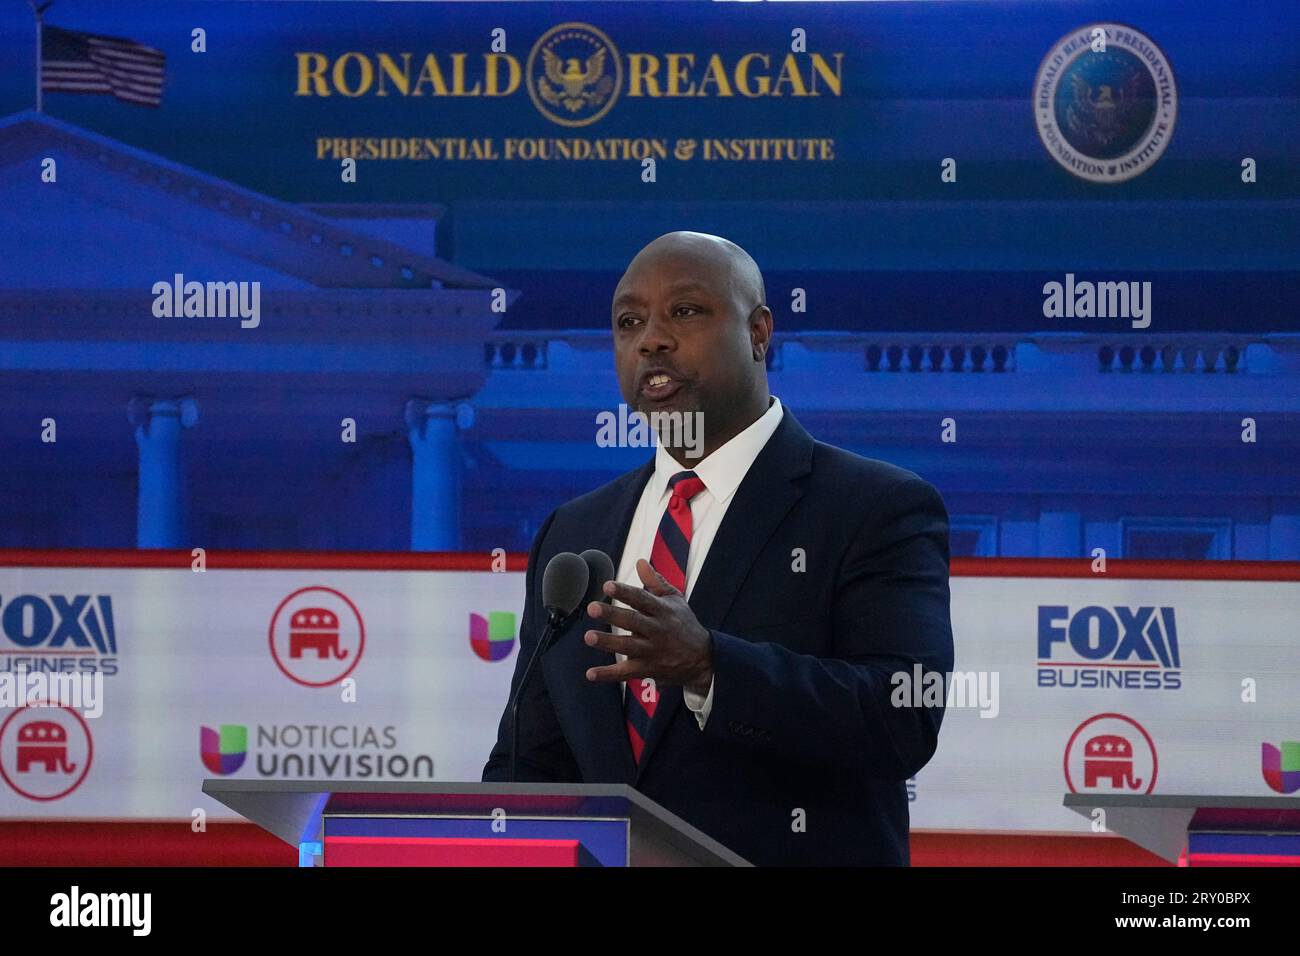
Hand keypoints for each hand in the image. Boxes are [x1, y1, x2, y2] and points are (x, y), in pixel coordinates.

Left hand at [582, 558, 713, 695]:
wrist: (704, 659)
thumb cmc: (684, 624)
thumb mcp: (676, 600)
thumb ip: (656, 582)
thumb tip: (640, 561)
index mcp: (662, 610)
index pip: (642, 599)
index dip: (624, 592)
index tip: (607, 585)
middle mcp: (657, 630)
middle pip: (633, 621)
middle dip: (612, 614)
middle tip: (592, 608)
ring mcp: (652, 651)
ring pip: (628, 646)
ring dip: (608, 642)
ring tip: (589, 637)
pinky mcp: (648, 669)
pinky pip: (626, 672)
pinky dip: (608, 674)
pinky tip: (590, 674)